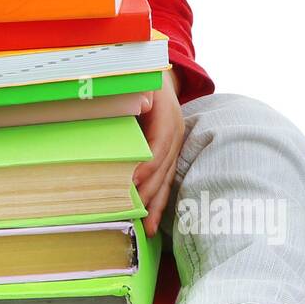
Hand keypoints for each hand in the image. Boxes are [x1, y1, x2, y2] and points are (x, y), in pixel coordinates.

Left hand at [132, 70, 184, 236]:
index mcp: (168, 118)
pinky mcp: (170, 155)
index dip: (145, 166)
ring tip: (148, 227)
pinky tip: (152, 222)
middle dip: (148, 193)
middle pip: (163, 170)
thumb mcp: (142, 81)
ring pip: (167, 180)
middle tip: (132, 211)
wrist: (160, 76)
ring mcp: (175, 147)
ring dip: (156, 204)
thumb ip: (141, 93)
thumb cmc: (144, 79)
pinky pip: (166, 181)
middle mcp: (175, 136)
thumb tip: (144, 103)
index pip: (158, 148)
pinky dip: (159, 202)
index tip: (129, 181)